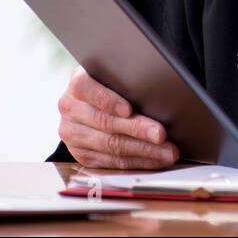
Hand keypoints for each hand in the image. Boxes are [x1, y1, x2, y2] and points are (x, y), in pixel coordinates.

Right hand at [57, 66, 178, 169]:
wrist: (89, 104)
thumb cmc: (111, 86)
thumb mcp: (114, 76)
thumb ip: (127, 80)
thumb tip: (160, 91)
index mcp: (78, 84)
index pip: (88, 89)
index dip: (109, 101)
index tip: (129, 109)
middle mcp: (71, 109)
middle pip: (105, 122)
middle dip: (138, 130)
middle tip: (161, 135)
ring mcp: (73, 134)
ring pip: (110, 145)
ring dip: (143, 150)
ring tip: (167, 152)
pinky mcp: (81, 154)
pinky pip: (111, 161)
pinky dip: (137, 161)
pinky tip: (155, 160)